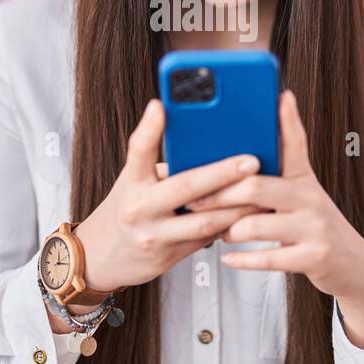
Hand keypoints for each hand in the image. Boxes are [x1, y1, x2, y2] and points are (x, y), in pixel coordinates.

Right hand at [76, 99, 264, 293]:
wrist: (101, 257)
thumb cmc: (127, 209)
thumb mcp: (134, 183)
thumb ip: (161, 168)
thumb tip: (206, 146)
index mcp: (130, 181)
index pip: (138, 150)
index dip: (149, 127)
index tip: (160, 106)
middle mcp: (139, 207)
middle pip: (185, 186)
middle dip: (222, 173)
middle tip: (251, 161)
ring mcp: (154, 235)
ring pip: (205, 220)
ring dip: (238, 206)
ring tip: (262, 191)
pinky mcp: (169, 256)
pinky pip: (206, 239)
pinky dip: (230, 225)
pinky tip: (250, 214)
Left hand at [187, 90, 363, 303]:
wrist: (352, 264)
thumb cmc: (313, 226)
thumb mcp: (300, 195)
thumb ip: (273, 179)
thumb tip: (236, 163)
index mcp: (304, 179)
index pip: (296, 143)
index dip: (288, 119)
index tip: (280, 96)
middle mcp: (311, 198)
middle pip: (256, 186)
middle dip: (219, 194)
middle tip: (195, 200)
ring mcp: (314, 228)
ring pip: (256, 224)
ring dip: (229, 230)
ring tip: (218, 231)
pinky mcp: (313, 257)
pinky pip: (269, 258)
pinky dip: (243, 259)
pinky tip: (228, 257)